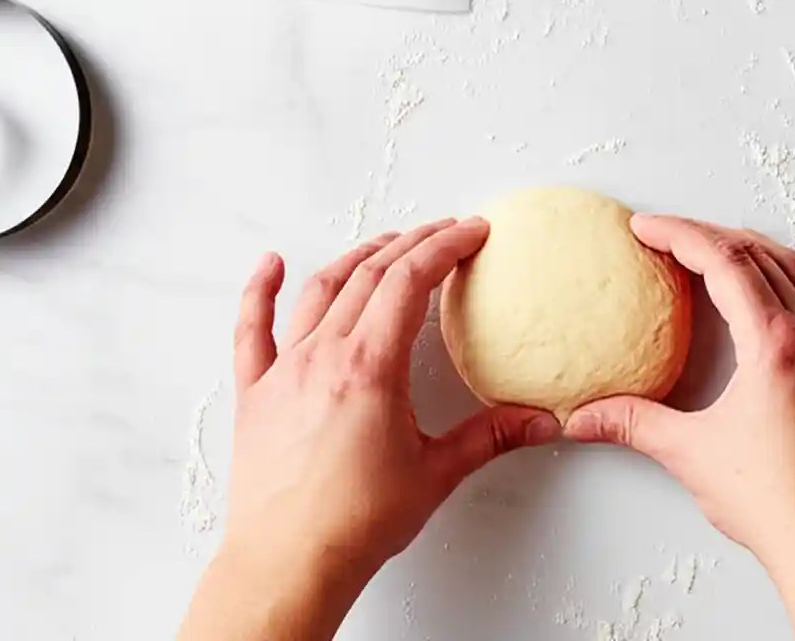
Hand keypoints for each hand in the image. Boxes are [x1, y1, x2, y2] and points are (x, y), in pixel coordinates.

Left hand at [180, 218, 561, 640]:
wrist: (287, 563)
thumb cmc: (354, 524)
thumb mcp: (435, 474)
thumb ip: (490, 438)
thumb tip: (542, 422)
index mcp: (369, 367)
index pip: (410, 281)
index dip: (443, 247)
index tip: (469, 231)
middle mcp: (323, 356)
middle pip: (369, 275)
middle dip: (411, 244)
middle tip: (443, 232)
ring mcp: (283, 370)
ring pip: (319, 291)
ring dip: (356, 258)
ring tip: (384, 243)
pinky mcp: (255, 393)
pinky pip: (252, 329)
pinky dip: (259, 290)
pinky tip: (270, 265)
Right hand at [564, 215, 794, 639]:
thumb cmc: (776, 502)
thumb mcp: (691, 453)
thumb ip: (632, 424)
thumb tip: (582, 418)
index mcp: (775, 342)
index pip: (725, 261)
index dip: (679, 234)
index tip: (645, 227)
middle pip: (760, 255)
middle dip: (708, 235)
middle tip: (666, 235)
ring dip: (753, 248)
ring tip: (716, 246)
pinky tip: (788, 281)